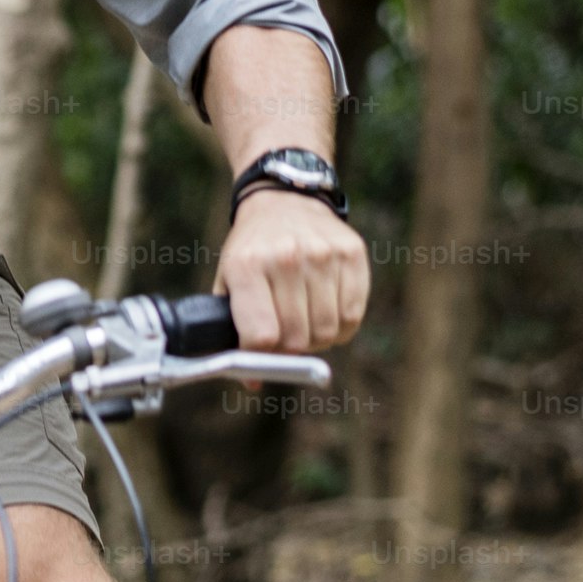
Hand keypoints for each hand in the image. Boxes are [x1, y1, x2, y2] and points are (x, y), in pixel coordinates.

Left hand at [215, 190, 369, 352]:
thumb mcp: (229, 280)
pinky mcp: (352, 254)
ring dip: (316, 339)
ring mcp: (322, 254)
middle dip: (289, 350)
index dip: (262, 357)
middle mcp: (285, 257)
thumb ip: (234, 329)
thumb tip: (252, 382)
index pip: (261, 336)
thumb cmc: (253, 250)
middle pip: (296, 339)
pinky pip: (353, 316)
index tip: (261, 355)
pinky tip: (325, 309)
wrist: (285, 200)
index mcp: (247, 265)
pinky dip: (340, 326)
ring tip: (304, 321)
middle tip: (284, 338)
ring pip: (327, 332)